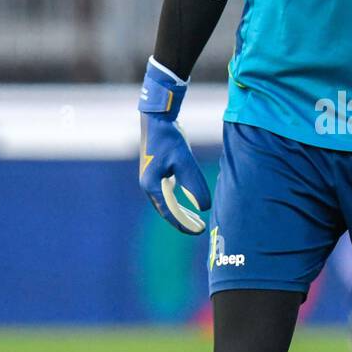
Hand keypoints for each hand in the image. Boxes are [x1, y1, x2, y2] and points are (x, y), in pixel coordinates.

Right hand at [138, 60, 210, 234]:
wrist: (157, 120)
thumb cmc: (170, 139)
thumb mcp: (185, 162)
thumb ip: (194, 185)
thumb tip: (204, 207)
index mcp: (152, 185)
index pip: (170, 212)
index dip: (185, 223)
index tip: (199, 231)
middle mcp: (148, 185)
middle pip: (167, 211)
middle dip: (183, 221)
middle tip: (201, 228)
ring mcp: (150, 180)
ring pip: (166, 204)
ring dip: (181, 213)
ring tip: (197, 220)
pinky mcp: (155, 174)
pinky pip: (167, 195)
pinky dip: (177, 202)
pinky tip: (189, 203)